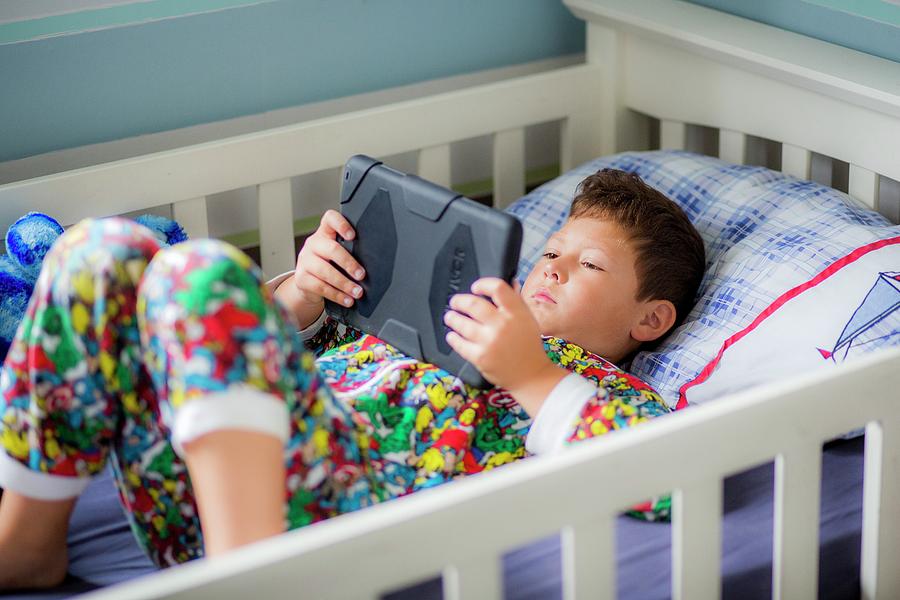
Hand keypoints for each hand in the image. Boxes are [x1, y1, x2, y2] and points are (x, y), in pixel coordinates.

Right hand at [275, 210, 364, 327]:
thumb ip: (350, 252)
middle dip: (349, 263)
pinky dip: (337, 295)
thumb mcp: (337, 254)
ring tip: (358, 292)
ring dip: (345, 284)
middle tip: (362, 275)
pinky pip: (321, 287)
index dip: (341, 224)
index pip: (330, 219)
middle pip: (331, 249)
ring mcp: (305, 261)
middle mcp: (313, 244)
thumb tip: (375, 264)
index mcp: (324, 233)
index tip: (353, 236)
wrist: (307, 283)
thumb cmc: (329, 265)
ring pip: (326, 271)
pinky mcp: (301, 278)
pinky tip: (347, 300)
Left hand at [443, 278, 564, 414]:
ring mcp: (490, 341)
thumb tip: (509, 280)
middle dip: (459, 301)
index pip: (498, 288)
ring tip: (449, 317)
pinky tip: (451, 335)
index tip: (476, 287)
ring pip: (462, 323)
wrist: (531, 374)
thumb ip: (516, 300)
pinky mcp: (480, 357)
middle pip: (473, 304)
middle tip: (454, 302)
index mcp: (516, 312)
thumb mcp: (527, 318)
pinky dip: (453, 338)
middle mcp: (502, 324)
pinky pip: (460, 343)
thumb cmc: (528, 344)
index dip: (483, 284)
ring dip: (452, 318)